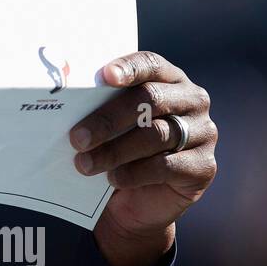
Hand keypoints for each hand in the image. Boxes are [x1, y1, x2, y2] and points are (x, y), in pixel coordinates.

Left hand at [70, 51, 218, 265]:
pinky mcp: (204, 166)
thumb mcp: (108, 127)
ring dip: (115, 151)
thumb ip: (98, 108)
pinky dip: (135, 173)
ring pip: (157, 135)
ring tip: (84, 164)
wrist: (137, 201)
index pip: (150, 64)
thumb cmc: (118, 151)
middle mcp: (191, 100)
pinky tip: (113, 179)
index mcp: (168, 79)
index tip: (104, 76)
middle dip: (108, 118)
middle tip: (77, 137)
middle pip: (150, 100)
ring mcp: (203, 132)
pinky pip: (167, 166)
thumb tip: (63, 103)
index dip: (129, 68)